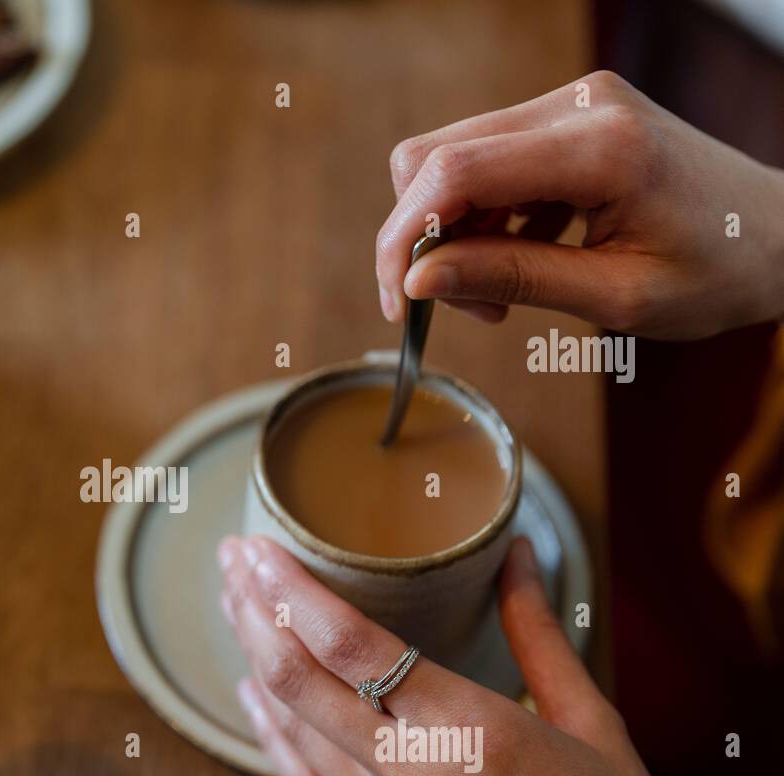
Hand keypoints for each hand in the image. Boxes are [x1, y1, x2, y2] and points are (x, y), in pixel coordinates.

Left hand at [217, 533, 742, 775]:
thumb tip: (515, 553)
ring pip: (293, 732)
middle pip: (300, 679)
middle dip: (254, 610)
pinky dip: (272, 739)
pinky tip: (253, 701)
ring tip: (235, 610)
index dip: (289, 588)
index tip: (257, 546)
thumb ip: (540, 634)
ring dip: (255, 663)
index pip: (350, 643)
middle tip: (231, 560)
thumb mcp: (596, 727)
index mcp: (475, 732)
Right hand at [375, 69, 783, 338]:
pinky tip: (515, 257)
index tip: (399, 301)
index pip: (451, 171)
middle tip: (457, 303)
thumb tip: (418, 280)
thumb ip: (512, 279)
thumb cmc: (719, 271)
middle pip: (435, 155)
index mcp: (599, 147)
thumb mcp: (616, 296)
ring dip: (451, 231)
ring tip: (496, 291)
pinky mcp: (570, 115)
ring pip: (451, 157)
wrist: (782, 233)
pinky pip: (487, 159)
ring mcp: (574, 102)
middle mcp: (579, 104)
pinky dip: (480, 216)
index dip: (403, 237)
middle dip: (420, 238)